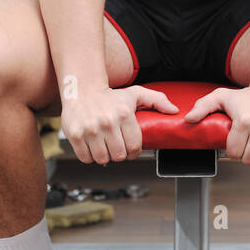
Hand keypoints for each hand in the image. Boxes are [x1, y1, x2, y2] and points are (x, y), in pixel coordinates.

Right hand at [61, 84, 178, 164]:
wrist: (81, 89)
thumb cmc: (111, 95)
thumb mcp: (135, 94)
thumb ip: (157, 100)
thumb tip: (174, 111)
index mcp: (124, 114)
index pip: (133, 147)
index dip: (133, 153)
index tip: (130, 151)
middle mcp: (107, 122)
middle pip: (119, 155)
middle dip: (119, 154)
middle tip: (116, 147)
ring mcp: (89, 129)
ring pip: (102, 159)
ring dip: (105, 156)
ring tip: (105, 146)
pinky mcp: (74, 135)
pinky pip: (85, 158)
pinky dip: (89, 157)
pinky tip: (93, 147)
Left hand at [183, 85, 249, 165]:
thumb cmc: (248, 95)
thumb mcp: (222, 96)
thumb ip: (203, 107)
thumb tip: (189, 119)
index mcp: (244, 121)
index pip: (234, 153)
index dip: (233, 150)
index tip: (235, 143)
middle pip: (249, 159)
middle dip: (246, 154)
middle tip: (247, 144)